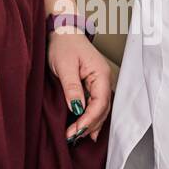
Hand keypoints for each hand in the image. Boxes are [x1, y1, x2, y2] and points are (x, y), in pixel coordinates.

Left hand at [46, 23, 113, 144]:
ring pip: (100, 110)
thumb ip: (72, 88)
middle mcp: (104, 80)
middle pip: (102, 109)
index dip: (88, 120)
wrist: (63, 32)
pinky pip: (95, 105)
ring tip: (77, 137)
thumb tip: (77, 109)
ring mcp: (100, 83)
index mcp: (101, 74)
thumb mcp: (64, 66)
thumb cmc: (64, 44)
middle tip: (72, 137)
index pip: (100, 104)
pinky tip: (88, 130)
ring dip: (90, 124)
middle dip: (88, 125)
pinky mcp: (93, 85)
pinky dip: (91, 118)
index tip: (75, 131)